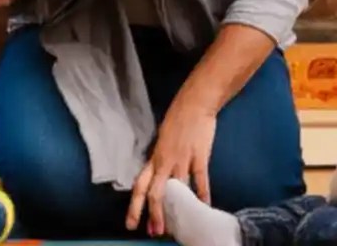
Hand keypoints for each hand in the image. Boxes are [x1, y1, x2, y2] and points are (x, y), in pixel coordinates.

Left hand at [126, 103, 217, 236]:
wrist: (194, 103)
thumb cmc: (178, 119)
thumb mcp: (163, 141)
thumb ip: (162, 159)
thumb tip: (161, 177)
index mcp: (154, 157)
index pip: (140, 185)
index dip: (134, 205)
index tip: (131, 223)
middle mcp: (164, 161)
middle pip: (154, 192)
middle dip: (153, 214)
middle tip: (153, 232)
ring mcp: (182, 159)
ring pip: (176, 190)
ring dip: (177, 210)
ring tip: (178, 227)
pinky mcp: (199, 156)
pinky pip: (200, 180)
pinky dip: (203, 195)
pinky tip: (205, 207)